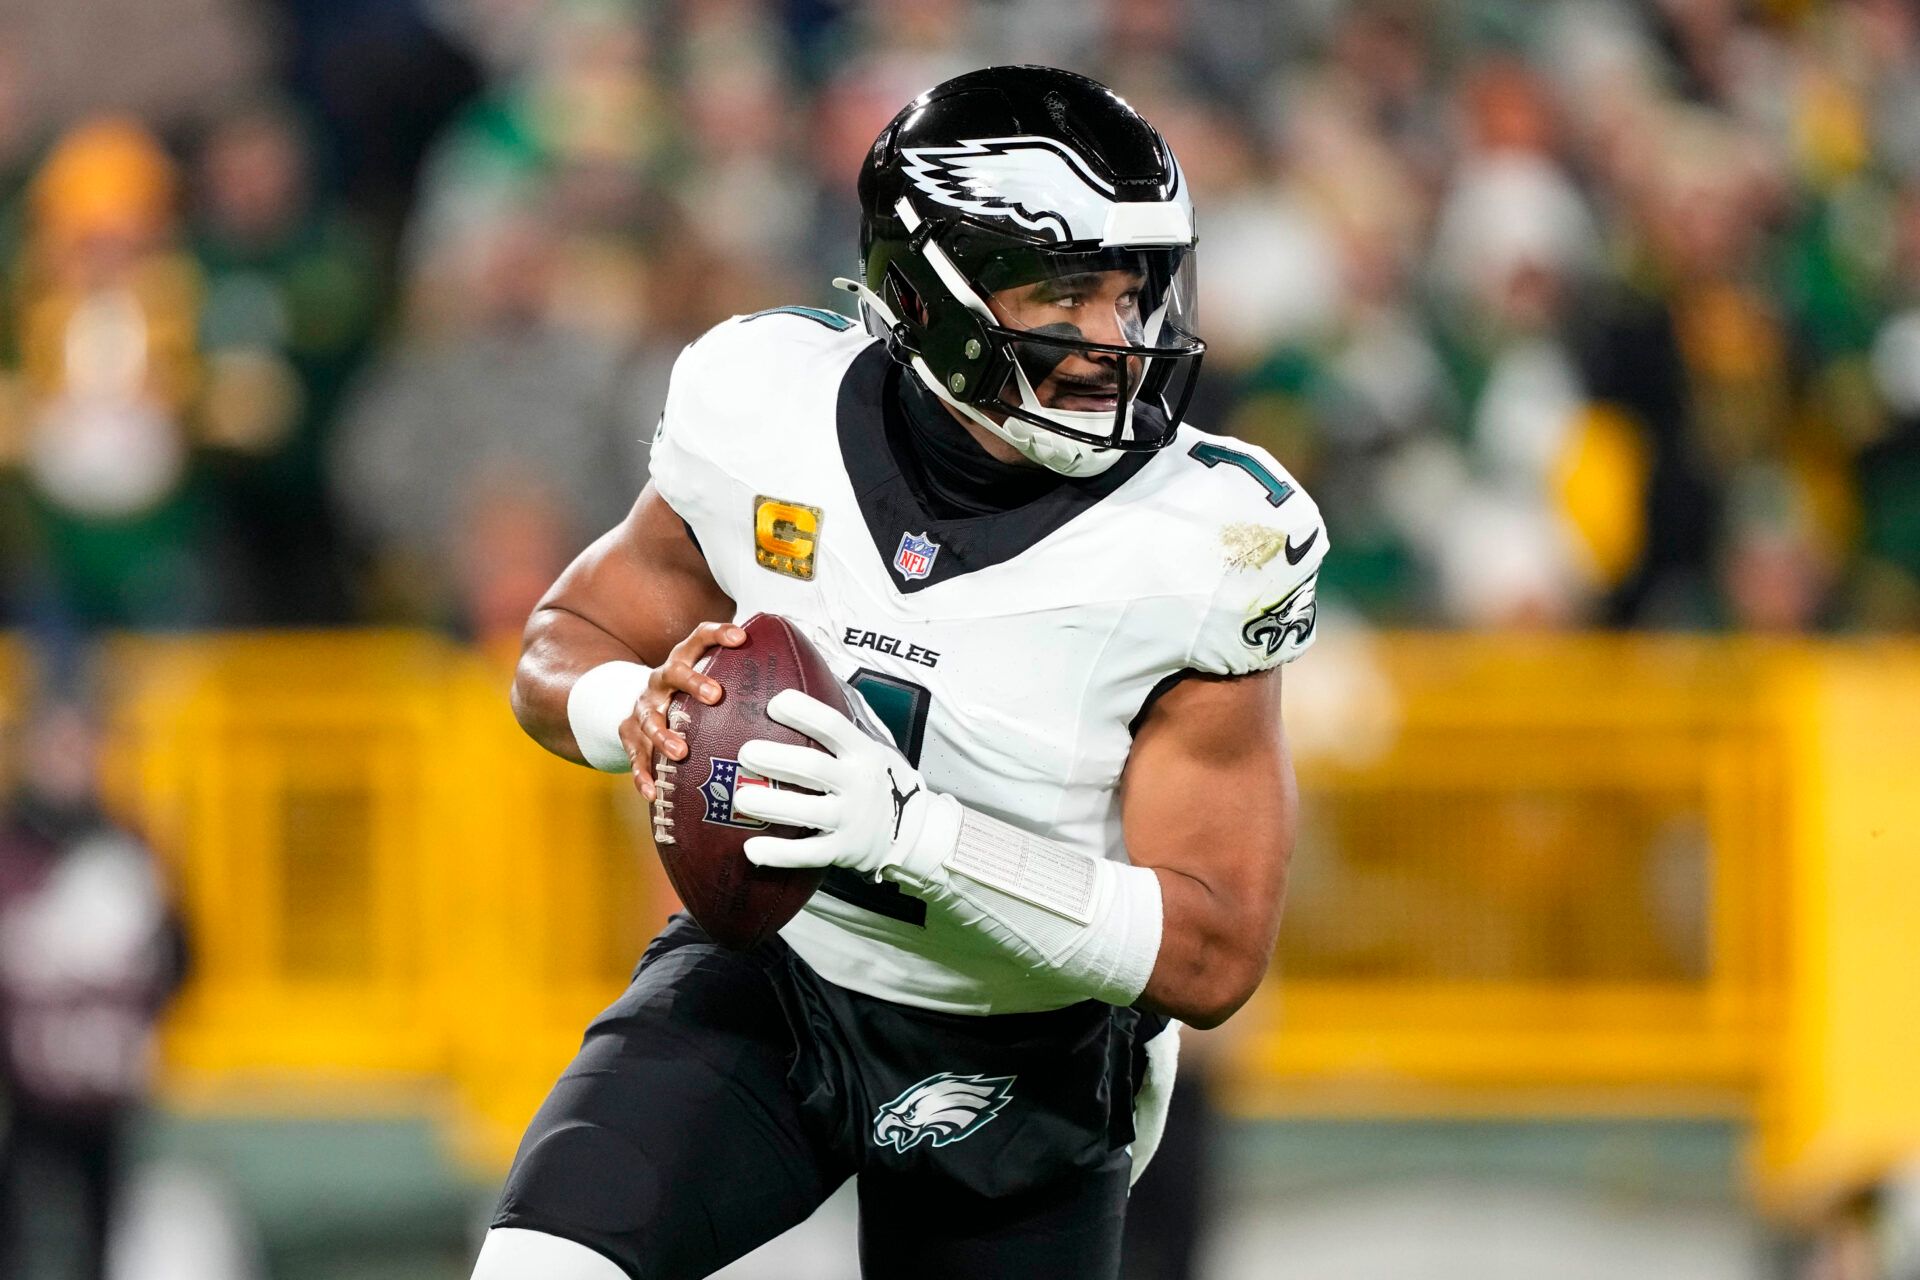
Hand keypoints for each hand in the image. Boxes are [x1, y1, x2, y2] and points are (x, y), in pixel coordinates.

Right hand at [621, 621, 746, 799]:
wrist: (639, 707)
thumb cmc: (687, 695)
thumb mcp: (708, 678)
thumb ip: (743, 679)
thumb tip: (800, 689)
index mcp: (683, 660)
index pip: (700, 638)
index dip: (719, 634)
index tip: (742, 637)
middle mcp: (661, 680)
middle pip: (673, 673)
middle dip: (693, 682)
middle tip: (715, 695)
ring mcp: (644, 707)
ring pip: (651, 719)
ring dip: (664, 735)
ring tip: (681, 752)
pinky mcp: (629, 734)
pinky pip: (635, 755)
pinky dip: (643, 773)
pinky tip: (653, 791)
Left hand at [733, 690, 959, 885]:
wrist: (913, 831)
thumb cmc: (877, 780)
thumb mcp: (874, 746)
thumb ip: (845, 723)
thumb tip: (813, 677)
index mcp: (863, 752)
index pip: (833, 725)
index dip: (804, 712)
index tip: (774, 703)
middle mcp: (858, 783)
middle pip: (813, 767)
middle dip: (777, 758)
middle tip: (745, 752)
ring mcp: (851, 819)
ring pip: (808, 811)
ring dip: (772, 805)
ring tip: (741, 797)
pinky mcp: (842, 850)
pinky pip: (808, 854)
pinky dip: (779, 854)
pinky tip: (752, 849)